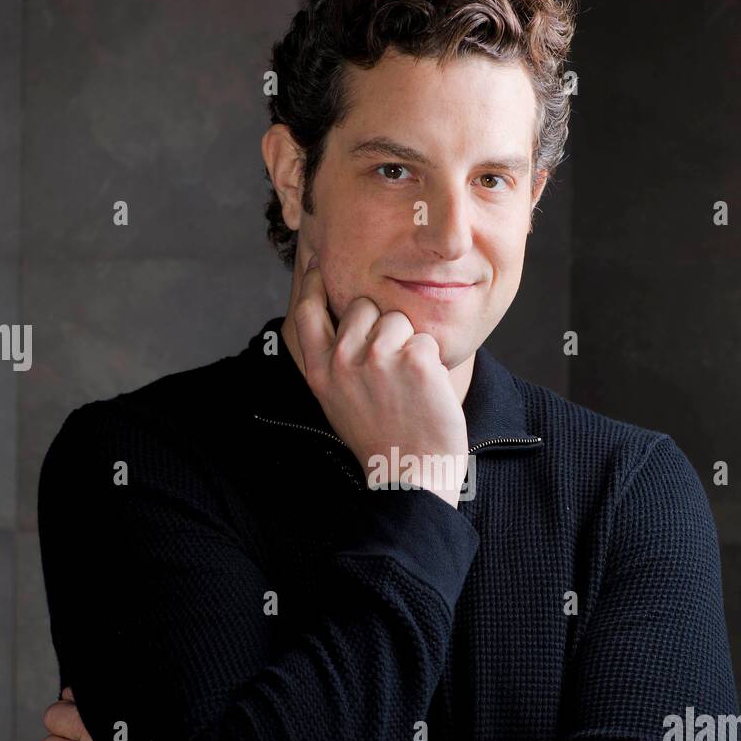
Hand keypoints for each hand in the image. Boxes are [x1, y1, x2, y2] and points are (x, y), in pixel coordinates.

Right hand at [293, 255, 469, 508]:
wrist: (409, 475)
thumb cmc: (380, 439)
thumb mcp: (337, 401)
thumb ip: (333, 361)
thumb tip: (338, 320)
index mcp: (321, 371)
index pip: (308, 311)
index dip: (315, 284)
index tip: (321, 265)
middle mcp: (344, 360)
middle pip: (363, 306)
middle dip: (381, 325)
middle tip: (391, 371)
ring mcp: (380, 357)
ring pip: (398, 319)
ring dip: (409, 345)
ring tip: (408, 387)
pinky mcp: (416, 359)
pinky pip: (426, 338)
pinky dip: (432, 362)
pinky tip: (425, 393)